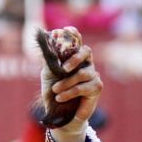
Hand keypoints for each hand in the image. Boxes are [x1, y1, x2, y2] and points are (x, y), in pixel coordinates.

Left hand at [43, 27, 102, 141]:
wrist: (60, 113)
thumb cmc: (54, 91)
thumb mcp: (49, 74)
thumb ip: (49, 60)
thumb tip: (44, 44)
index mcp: (74, 58)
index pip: (77, 42)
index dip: (74, 34)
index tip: (67, 29)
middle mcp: (86, 63)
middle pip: (86, 52)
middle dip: (74, 58)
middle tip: (63, 68)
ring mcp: (93, 74)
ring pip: (81, 73)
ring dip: (66, 83)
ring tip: (55, 91)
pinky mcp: (97, 87)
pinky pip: (82, 87)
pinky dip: (69, 92)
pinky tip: (60, 97)